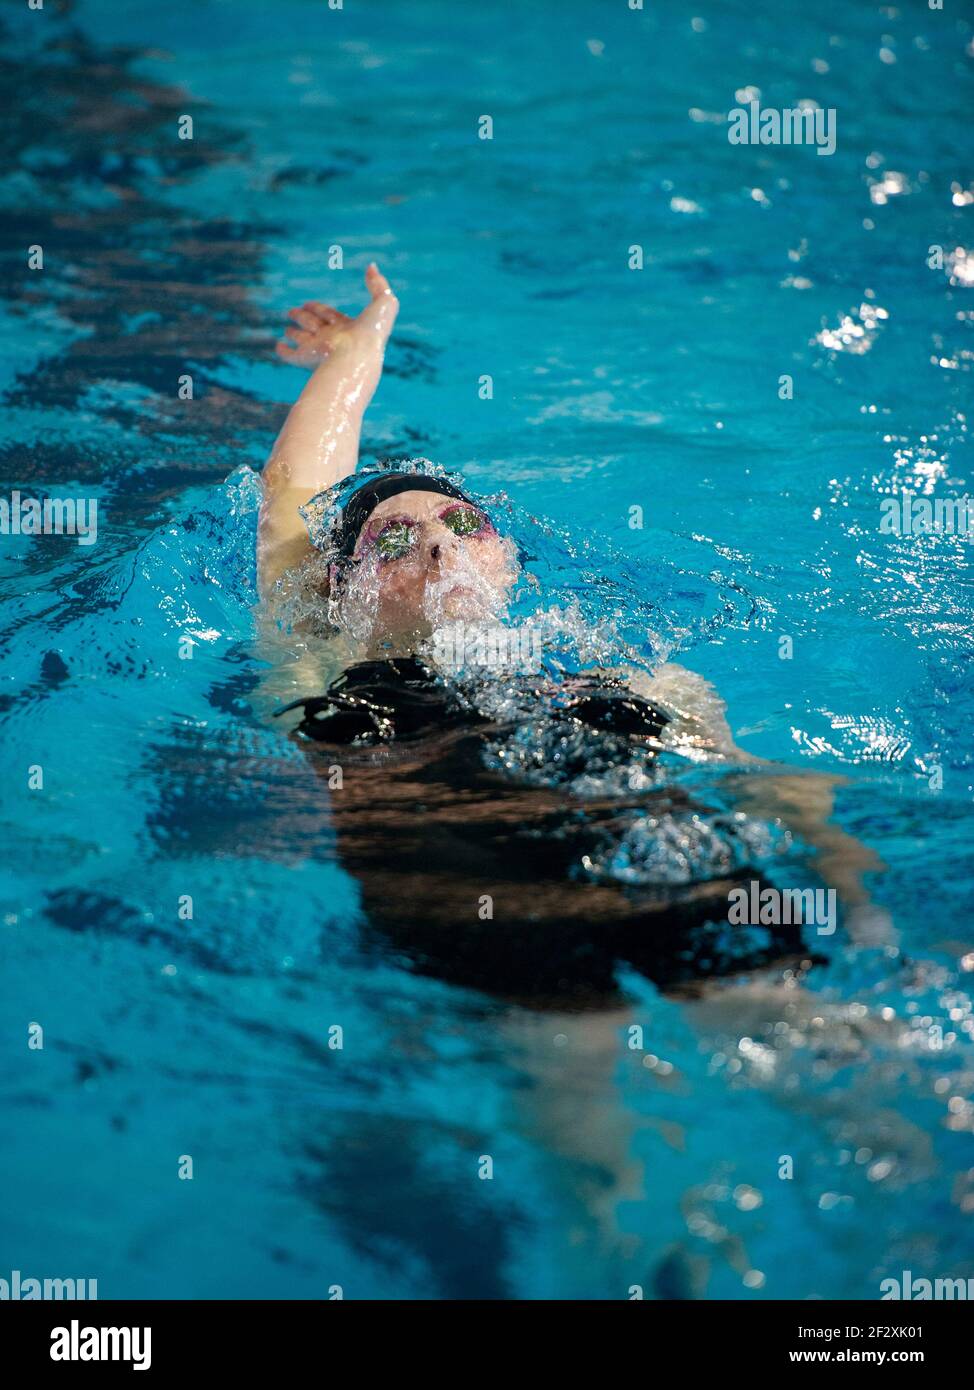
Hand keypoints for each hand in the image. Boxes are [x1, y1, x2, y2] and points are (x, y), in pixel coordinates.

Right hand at [276, 262, 398, 366]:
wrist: (358, 354)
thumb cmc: (372, 330)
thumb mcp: (383, 301)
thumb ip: (378, 284)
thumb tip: (372, 266)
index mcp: (349, 328)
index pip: (331, 316)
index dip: (320, 309)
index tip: (309, 304)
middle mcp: (333, 338)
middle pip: (315, 325)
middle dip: (304, 317)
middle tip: (293, 312)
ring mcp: (319, 348)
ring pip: (303, 339)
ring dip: (294, 333)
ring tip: (287, 329)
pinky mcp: (307, 357)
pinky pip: (292, 355)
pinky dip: (284, 352)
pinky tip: (279, 346)